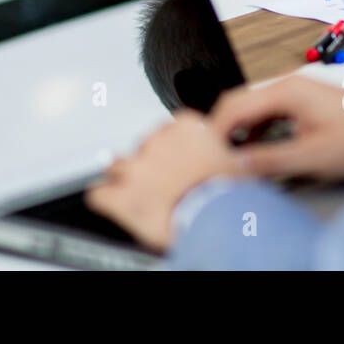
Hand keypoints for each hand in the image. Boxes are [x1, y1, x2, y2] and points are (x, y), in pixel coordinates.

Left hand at [84, 111, 246, 251]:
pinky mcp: (122, 195)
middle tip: (160, 180)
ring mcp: (136, 168)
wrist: (217, 216)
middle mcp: (158, 142)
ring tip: (128, 188)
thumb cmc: (230, 192)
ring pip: (116, 165)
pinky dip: (104, 199)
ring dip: (121, 177)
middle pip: (142, 146)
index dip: (172, 147)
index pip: (169, 128)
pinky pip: (100, 194)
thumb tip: (243, 161)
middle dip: (147, 162)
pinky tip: (108, 203)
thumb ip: (233, 156)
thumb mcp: (241, 165)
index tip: (178, 158)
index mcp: (187, 128)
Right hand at [208, 74, 343, 181]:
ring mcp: (293, 90)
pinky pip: (265, 111)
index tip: (207, 154)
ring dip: (238, 131)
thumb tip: (237, 164)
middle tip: (215, 157)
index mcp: (287, 90)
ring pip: (250, 107)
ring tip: (231, 158)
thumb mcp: (313, 156)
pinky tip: (254, 150)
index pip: (234, 106)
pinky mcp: (299, 101)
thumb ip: (271, 160)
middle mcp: (287, 84)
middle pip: (238, 102)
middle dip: (222, 129)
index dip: (216, 131)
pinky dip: (254, 129)